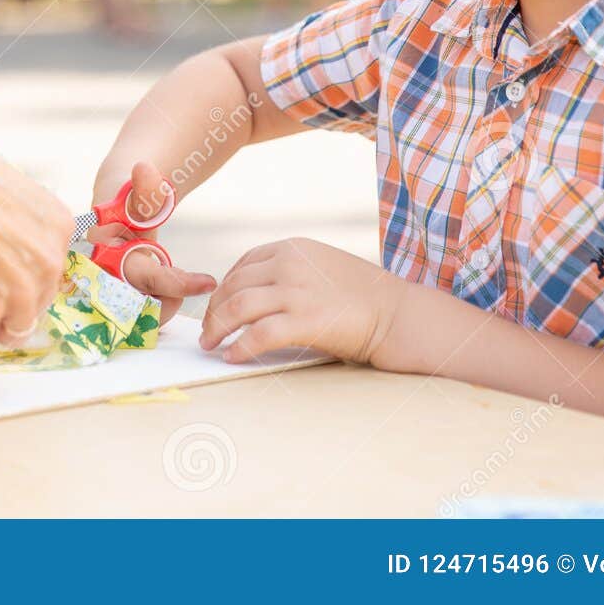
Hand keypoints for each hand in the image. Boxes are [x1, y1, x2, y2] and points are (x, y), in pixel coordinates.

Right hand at [0, 106, 73, 360]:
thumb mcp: (7, 186)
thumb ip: (16, 219)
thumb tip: (1, 235)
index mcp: (58, 226)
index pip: (50, 270)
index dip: (27, 280)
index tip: (8, 285)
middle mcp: (48, 261)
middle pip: (36, 303)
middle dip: (13, 307)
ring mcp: (18, 291)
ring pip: (13, 329)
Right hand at [88, 161, 215, 322]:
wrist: (118, 207)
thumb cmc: (131, 195)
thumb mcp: (140, 188)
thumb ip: (145, 185)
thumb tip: (143, 167)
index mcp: (105, 251)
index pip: (145, 279)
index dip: (177, 284)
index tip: (209, 281)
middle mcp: (101, 277)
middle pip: (138, 310)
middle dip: (168, 302)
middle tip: (194, 284)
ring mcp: (108, 291)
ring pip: (139, 319)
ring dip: (165, 307)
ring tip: (183, 283)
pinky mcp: (118, 300)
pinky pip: (140, 318)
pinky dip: (160, 309)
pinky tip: (174, 289)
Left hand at [199, 239, 401, 364]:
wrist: (395, 313)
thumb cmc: (361, 295)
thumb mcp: (320, 265)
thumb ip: (288, 271)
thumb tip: (252, 292)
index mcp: (293, 247)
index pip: (243, 263)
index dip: (224, 286)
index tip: (218, 304)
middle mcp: (289, 264)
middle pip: (234, 285)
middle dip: (215, 310)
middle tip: (207, 331)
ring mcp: (295, 291)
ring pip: (237, 308)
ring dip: (217, 328)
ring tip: (211, 345)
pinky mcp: (303, 320)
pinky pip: (257, 335)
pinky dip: (239, 347)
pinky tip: (232, 356)